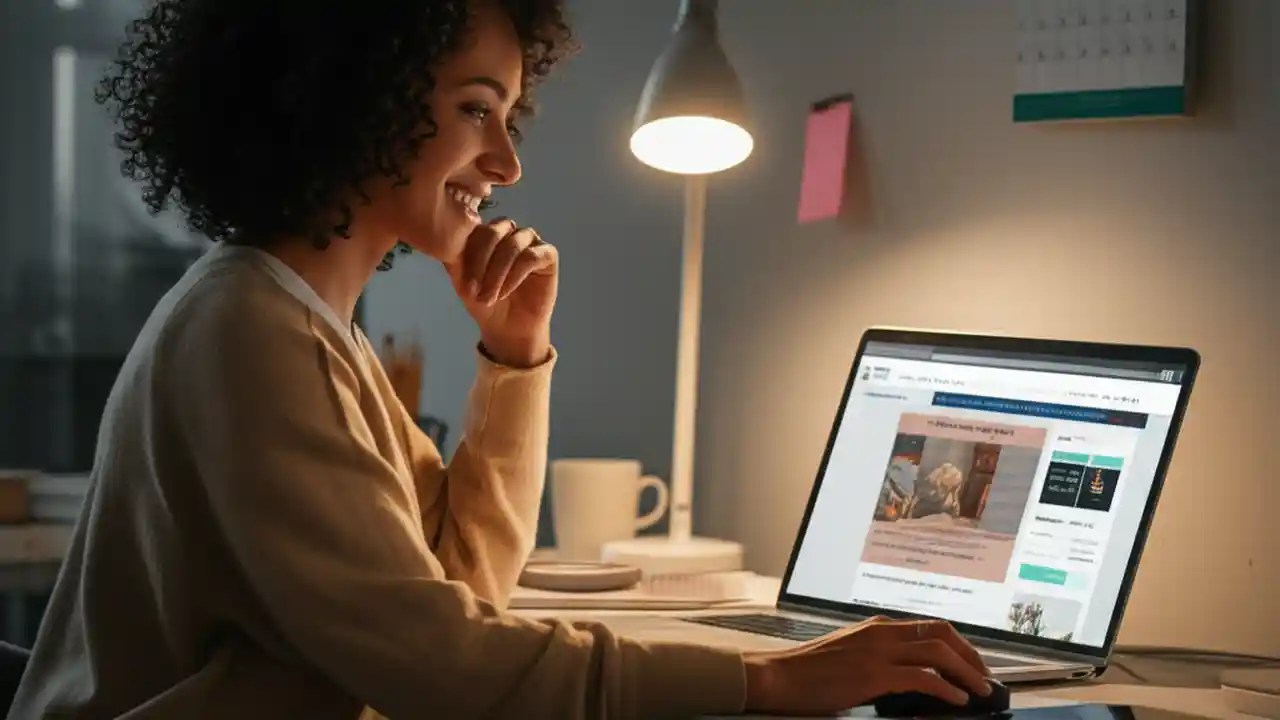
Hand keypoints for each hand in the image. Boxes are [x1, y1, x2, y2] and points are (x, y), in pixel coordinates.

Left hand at [444, 218, 557, 367]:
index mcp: (486, 232)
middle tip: (474, 291)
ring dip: (497, 272)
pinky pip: (531, 256)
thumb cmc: (484, 302)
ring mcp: (530, 241)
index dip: (467, 254)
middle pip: (493, 232)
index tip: (461, 285)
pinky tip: (506, 292)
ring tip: (490, 296)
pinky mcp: (548, 254)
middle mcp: (509, 231)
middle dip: (481, 262)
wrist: (507, 329)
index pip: (475, 229)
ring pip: (512, 244)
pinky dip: (515, 275)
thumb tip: (444, 243)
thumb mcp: (462, 282)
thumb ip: (455, 261)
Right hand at [742, 617, 992, 715]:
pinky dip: (945, 689)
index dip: (958, 645)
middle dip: (970, 655)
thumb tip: (908, 677)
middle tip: (985, 678)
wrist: (778, 676)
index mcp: (876, 627)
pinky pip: (921, 678)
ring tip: (980, 691)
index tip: (972, 665)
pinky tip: (957, 700)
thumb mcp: (848, 655)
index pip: (929, 627)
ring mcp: (877, 651)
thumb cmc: (808, 672)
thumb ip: (877, 658)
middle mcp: (880, 632)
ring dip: (966, 672)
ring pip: (937, 652)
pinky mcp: (872, 674)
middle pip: (941, 633)